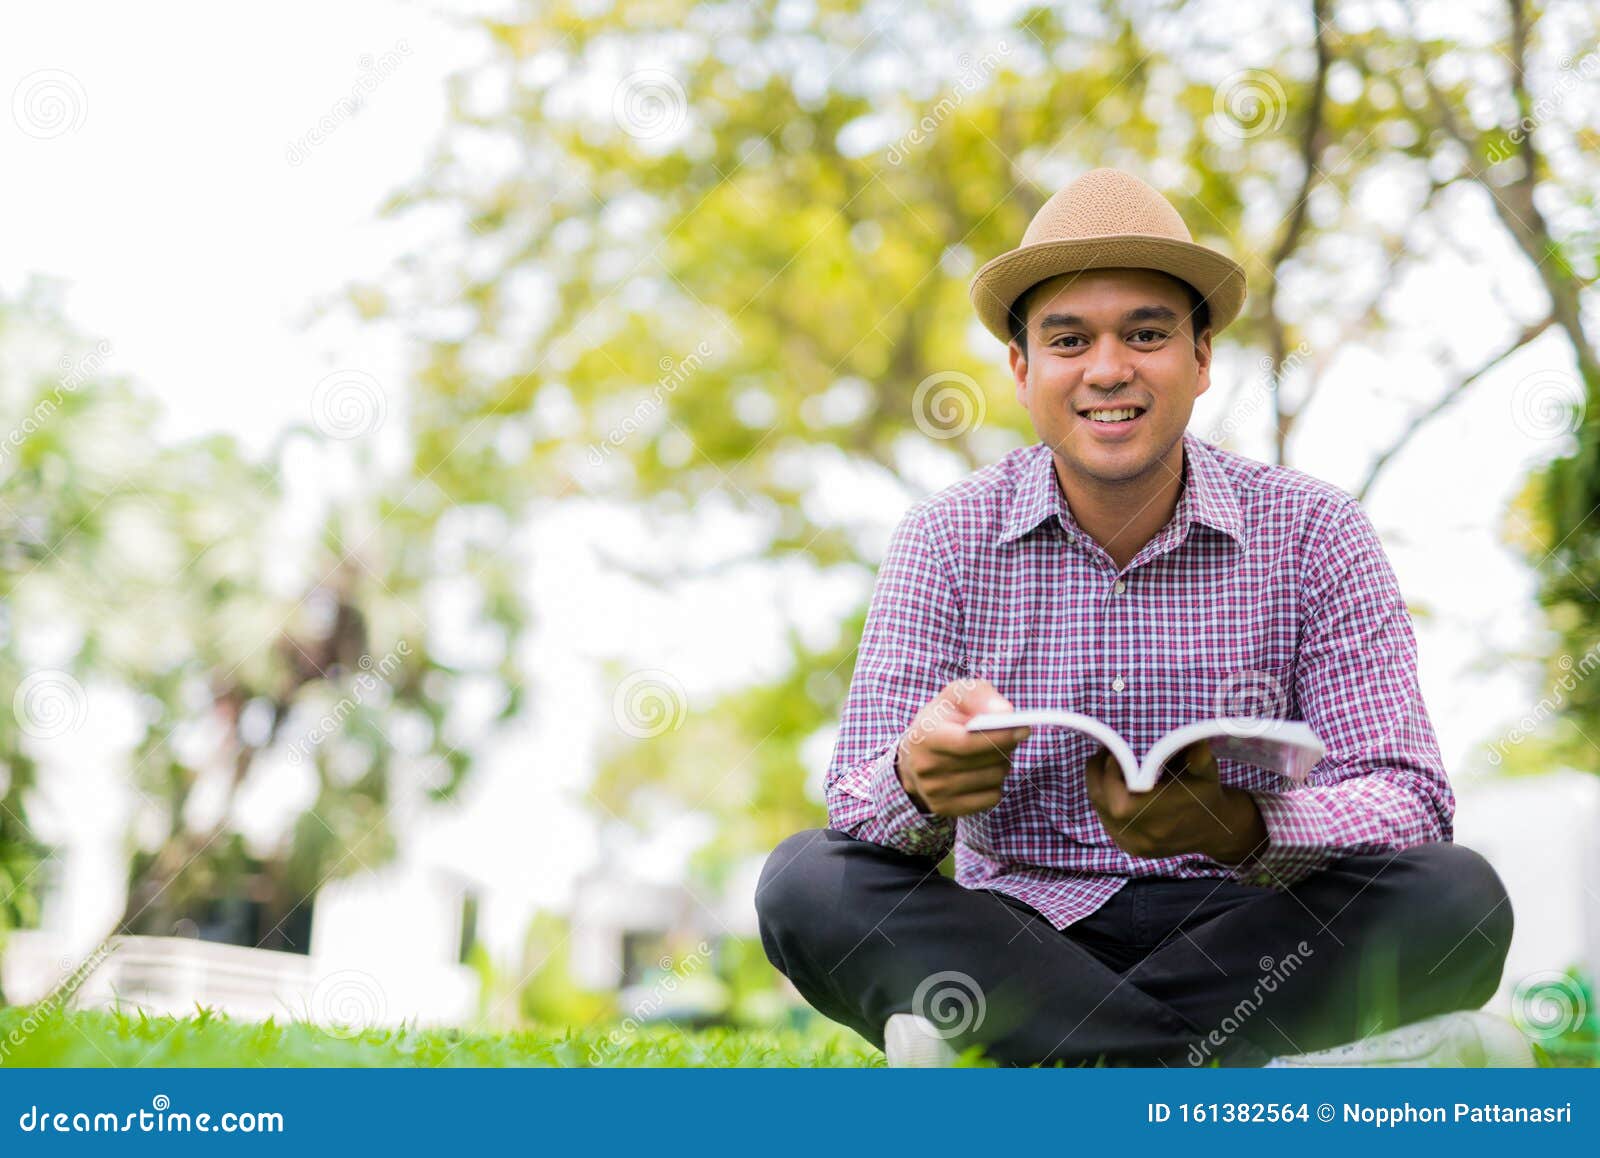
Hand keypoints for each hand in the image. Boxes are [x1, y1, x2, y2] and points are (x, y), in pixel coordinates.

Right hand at [895, 679, 1030, 817]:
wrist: (913, 757)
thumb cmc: (942, 719)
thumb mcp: (955, 696)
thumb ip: (980, 696)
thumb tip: (1006, 713)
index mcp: (924, 736)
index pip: (967, 743)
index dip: (998, 737)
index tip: (1023, 729)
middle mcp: (925, 767)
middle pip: (986, 763)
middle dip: (1005, 747)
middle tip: (1010, 736)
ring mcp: (934, 792)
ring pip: (993, 780)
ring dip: (1003, 764)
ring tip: (994, 753)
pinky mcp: (945, 809)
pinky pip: (991, 798)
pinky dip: (995, 784)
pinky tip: (984, 772)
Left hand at [1085, 740, 1267, 862]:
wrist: (1213, 830)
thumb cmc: (1205, 794)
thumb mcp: (1206, 773)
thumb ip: (1198, 759)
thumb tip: (1197, 744)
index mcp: (1153, 815)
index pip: (1113, 787)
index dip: (1108, 766)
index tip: (1113, 747)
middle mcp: (1140, 833)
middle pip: (1099, 797)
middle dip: (1098, 772)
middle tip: (1104, 752)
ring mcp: (1133, 844)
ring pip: (1099, 809)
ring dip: (1098, 785)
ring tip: (1106, 765)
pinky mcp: (1130, 848)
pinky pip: (1106, 821)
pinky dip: (1105, 802)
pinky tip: (1113, 786)